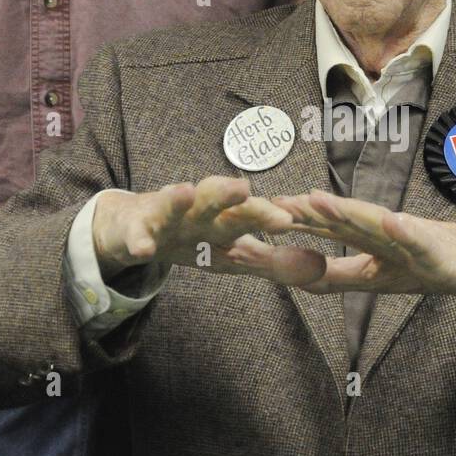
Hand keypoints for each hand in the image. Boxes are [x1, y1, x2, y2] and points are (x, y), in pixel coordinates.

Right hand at [92, 177, 325, 285]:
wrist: (135, 229)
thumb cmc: (194, 238)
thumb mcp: (234, 254)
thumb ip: (274, 261)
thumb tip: (320, 267)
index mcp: (226, 219)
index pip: (250, 213)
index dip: (267, 215)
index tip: (287, 220)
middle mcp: (199, 212)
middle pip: (215, 202)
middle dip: (228, 196)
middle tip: (243, 188)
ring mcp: (166, 219)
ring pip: (175, 207)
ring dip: (180, 200)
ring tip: (186, 191)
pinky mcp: (137, 230)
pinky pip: (138, 237)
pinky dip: (140, 242)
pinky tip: (143, 250)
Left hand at [274, 190, 455, 314]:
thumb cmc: (429, 264)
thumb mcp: (376, 276)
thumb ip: (338, 275)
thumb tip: (296, 277)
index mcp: (369, 239)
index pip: (326, 228)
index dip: (296, 220)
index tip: (263, 212)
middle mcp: (385, 231)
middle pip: (343, 219)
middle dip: (310, 211)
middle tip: (278, 202)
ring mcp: (411, 236)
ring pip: (375, 222)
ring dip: (347, 211)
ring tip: (321, 201)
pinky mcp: (436, 248)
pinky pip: (419, 239)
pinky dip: (405, 230)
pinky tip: (393, 221)